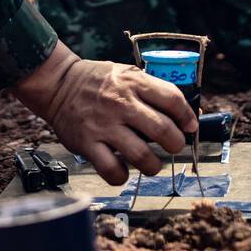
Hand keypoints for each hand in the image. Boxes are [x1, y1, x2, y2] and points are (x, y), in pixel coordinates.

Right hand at [12, 42, 196, 184]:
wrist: (60, 84)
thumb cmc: (99, 81)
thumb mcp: (127, 74)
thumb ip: (151, 90)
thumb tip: (183, 112)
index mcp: (134, 83)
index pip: (172, 99)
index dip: (187, 116)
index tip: (190, 127)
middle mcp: (121, 104)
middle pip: (162, 130)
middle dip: (176, 144)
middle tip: (174, 146)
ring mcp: (104, 125)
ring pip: (141, 155)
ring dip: (153, 165)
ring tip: (152, 164)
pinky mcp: (87, 143)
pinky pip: (111, 170)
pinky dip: (122, 177)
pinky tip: (123, 171)